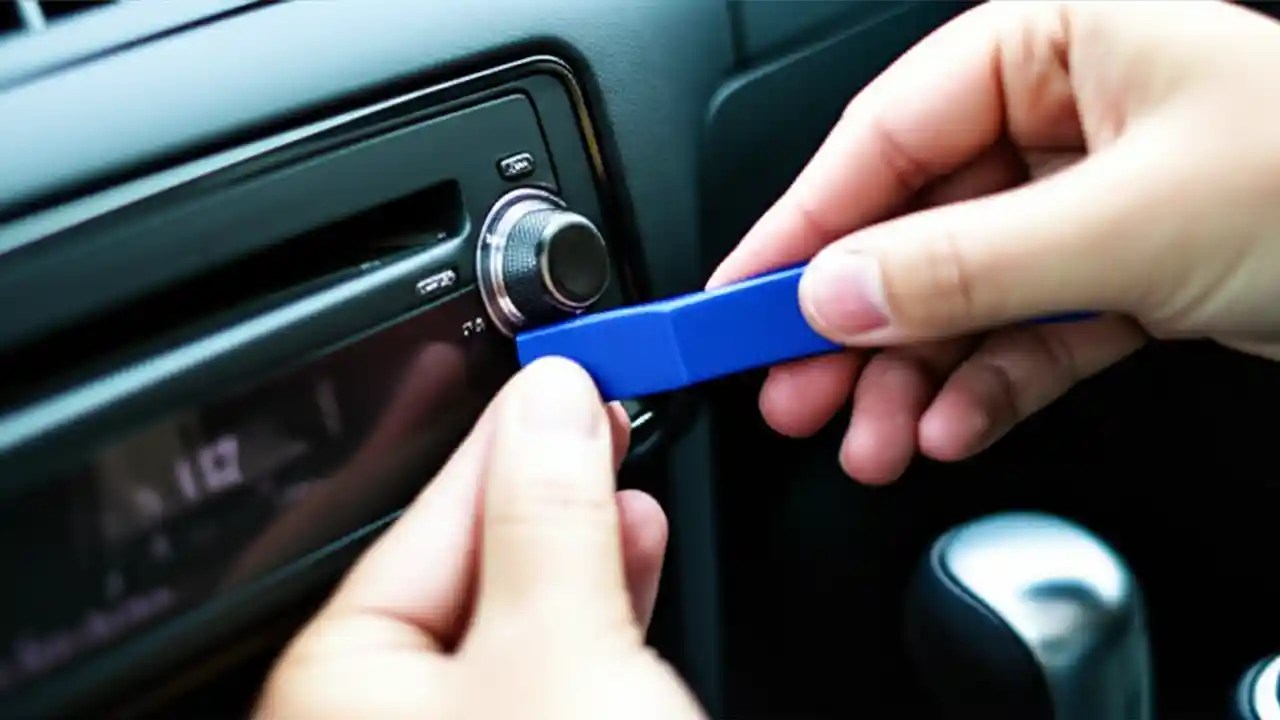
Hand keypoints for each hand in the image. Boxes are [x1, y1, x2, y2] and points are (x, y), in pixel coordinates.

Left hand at [255, 358, 705, 719]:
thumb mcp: (555, 645)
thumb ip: (549, 515)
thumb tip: (550, 402)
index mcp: (339, 681)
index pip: (422, 515)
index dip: (502, 433)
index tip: (559, 370)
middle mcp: (377, 710)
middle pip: (465, 556)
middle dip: (538, 478)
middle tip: (594, 401)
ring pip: (515, 610)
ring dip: (578, 534)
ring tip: (623, 466)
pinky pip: (549, 662)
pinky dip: (596, 605)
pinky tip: (634, 555)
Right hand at [709, 0, 1279, 483]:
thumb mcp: (1130, 220)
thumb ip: (965, 263)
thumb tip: (836, 292)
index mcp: (1055, 42)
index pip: (883, 137)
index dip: (801, 227)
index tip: (740, 301)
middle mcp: (1066, 114)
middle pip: (911, 226)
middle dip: (851, 324)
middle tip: (792, 394)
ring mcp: (1092, 201)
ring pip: (962, 293)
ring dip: (912, 375)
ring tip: (873, 441)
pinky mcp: (1124, 275)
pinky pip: (1025, 332)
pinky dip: (987, 386)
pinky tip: (953, 428)